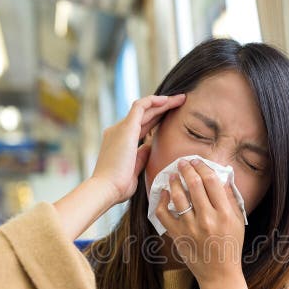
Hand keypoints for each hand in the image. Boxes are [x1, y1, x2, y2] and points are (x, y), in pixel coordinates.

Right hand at [91, 94, 186, 208]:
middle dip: (164, 108)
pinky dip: (154, 101)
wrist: (106, 189)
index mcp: (120, 142)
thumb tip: (150, 147)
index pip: (142, 125)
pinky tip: (168, 100)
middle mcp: (118, 131)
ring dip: (163, 102)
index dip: (158, 119)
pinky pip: (140, 106)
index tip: (174, 118)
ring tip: (180, 99)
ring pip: (144, 107)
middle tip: (181, 102)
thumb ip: (141, 156)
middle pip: (144, 114)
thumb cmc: (118, 186)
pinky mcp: (126, 127)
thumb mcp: (134, 169)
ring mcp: (120, 128)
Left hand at [155, 158, 245, 284]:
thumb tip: (222, 176)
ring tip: (172, 175)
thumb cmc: (230, 246)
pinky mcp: (178, 236)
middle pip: (194, 184)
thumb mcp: (238, 221)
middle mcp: (208, 219)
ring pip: (178, 196)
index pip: (211, 181)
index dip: (202, 166)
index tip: (197, 161)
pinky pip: (164, 214)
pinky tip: (164, 194)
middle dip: (186, 168)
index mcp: (225, 213)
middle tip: (182, 162)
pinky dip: (162, 201)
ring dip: (173, 181)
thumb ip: (230, 198)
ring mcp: (191, 228)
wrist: (219, 274)